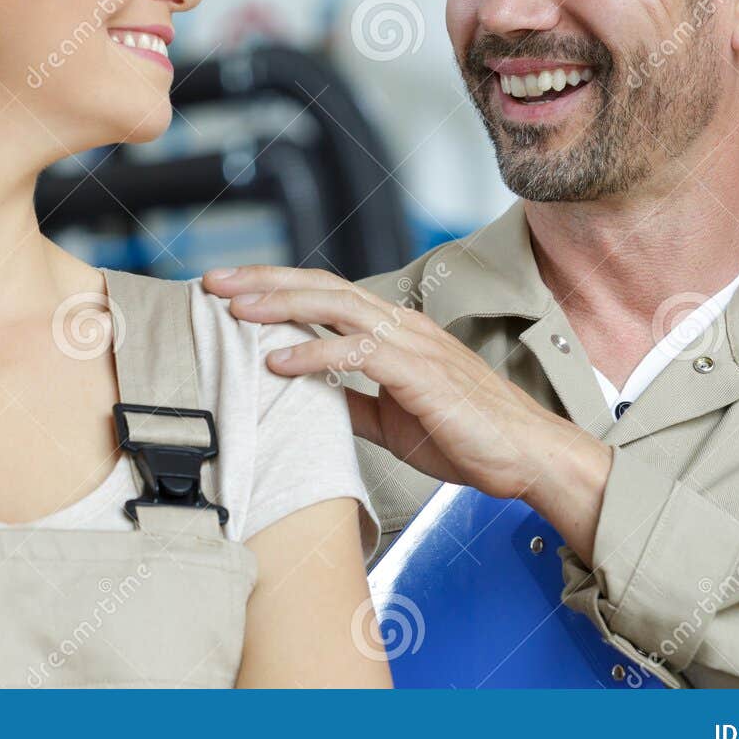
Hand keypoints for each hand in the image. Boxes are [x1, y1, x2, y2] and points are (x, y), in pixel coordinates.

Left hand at [202, 265, 613, 557]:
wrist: (526, 457)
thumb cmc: (468, 435)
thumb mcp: (390, 419)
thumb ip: (348, 401)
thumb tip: (302, 397)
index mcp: (393, 331)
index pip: (324, 295)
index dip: (274, 287)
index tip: (229, 291)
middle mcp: (400, 325)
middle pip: (321, 286)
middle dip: (262, 281)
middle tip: (212, 282)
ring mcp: (412, 344)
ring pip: (336, 306)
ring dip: (280, 305)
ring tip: (234, 311)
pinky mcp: (421, 373)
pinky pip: (358, 353)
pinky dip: (314, 352)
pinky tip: (279, 361)